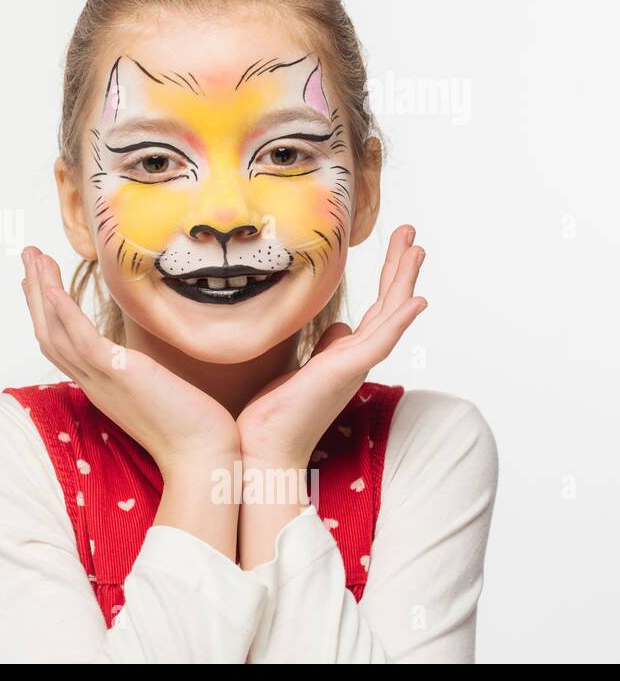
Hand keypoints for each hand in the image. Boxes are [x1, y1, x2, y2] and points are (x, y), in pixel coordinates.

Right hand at [20, 247, 239, 472]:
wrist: (202, 456)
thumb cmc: (190, 426)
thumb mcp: (157, 390)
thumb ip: (144, 373)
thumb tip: (150, 360)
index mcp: (99, 384)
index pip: (61, 343)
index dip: (45, 310)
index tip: (38, 280)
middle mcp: (91, 382)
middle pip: (48, 333)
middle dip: (34, 292)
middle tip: (27, 255)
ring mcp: (101, 379)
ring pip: (56, 332)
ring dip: (41, 291)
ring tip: (34, 257)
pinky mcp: (118, 375)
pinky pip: (81, 341)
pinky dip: (63, 313)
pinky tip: (52, 288)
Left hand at [236, 224, 427, 469]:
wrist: (264, 448)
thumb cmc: (277, 414)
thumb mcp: (302, 368)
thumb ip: (325, 348)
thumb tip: (340, 327)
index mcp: (346, 355)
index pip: (375, 309)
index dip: (387, 277)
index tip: (397, 245)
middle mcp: (356, 359)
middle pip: (387, 305)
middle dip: (399, 268)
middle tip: (411, 232)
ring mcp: (354, 366)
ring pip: (389, 316)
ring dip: (404, 281)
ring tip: (416, 249)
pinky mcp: (345, 373)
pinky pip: (379, 343)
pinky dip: (399, 320)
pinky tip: (417, 299)